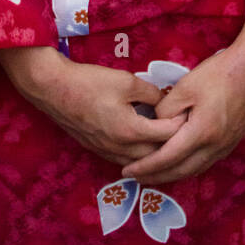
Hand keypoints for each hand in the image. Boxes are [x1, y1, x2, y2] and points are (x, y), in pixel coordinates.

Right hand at [0, 45, 182, 167]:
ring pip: (139, 163)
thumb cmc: (90, 82)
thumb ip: (151, 94)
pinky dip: (138, 155)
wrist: (53, 88)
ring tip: (168, 141)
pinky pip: (124, 159)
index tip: (192, 115)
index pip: (166, 135)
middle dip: (172, 145)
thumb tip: (165, 102)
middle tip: (185, 131)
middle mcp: (120, 148)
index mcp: (130, 131)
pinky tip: (143, 144)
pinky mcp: (96, 149)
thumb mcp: (127, 81)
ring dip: (155, 154)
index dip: (181, 125)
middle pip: (156, 156)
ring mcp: (106, 151)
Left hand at [120, 0, 244, 185]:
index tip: (127, 171)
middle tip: (135, 178)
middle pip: (181, 171)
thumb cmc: (219, 74)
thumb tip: (157, 125)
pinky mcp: (232, 141)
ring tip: (153, 174)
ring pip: (195, 169)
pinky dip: (188, 167)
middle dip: (157, 177)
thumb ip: (166, 110)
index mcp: (202, 132)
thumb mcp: (185, 87)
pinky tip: (179, 163)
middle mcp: (215, 146)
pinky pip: (206, 162)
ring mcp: (227, 146)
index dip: (146, 167)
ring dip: (172, 175)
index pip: (168, 158)